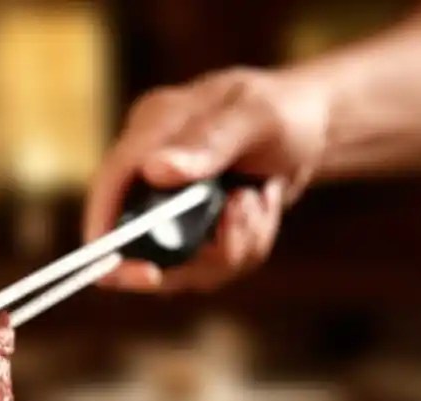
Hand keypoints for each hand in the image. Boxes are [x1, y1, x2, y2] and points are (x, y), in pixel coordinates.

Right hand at [83, 68, 330, 291]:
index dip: (108, 234)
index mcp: (151, 129)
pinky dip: (247, 244)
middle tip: (237, 233)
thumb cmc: (283, 109)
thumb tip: (154, 170)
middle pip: (140, 242)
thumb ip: (208, 142)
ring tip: (262, 201)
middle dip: (196, 253)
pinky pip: (211, 263)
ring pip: (182, 262)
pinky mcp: (195, 227)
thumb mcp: (256, 116)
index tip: (142, 272)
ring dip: (234, 245)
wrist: (312, 127)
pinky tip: (264, 205)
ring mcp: (171, 202)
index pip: (110, 185)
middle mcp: (151, 170)